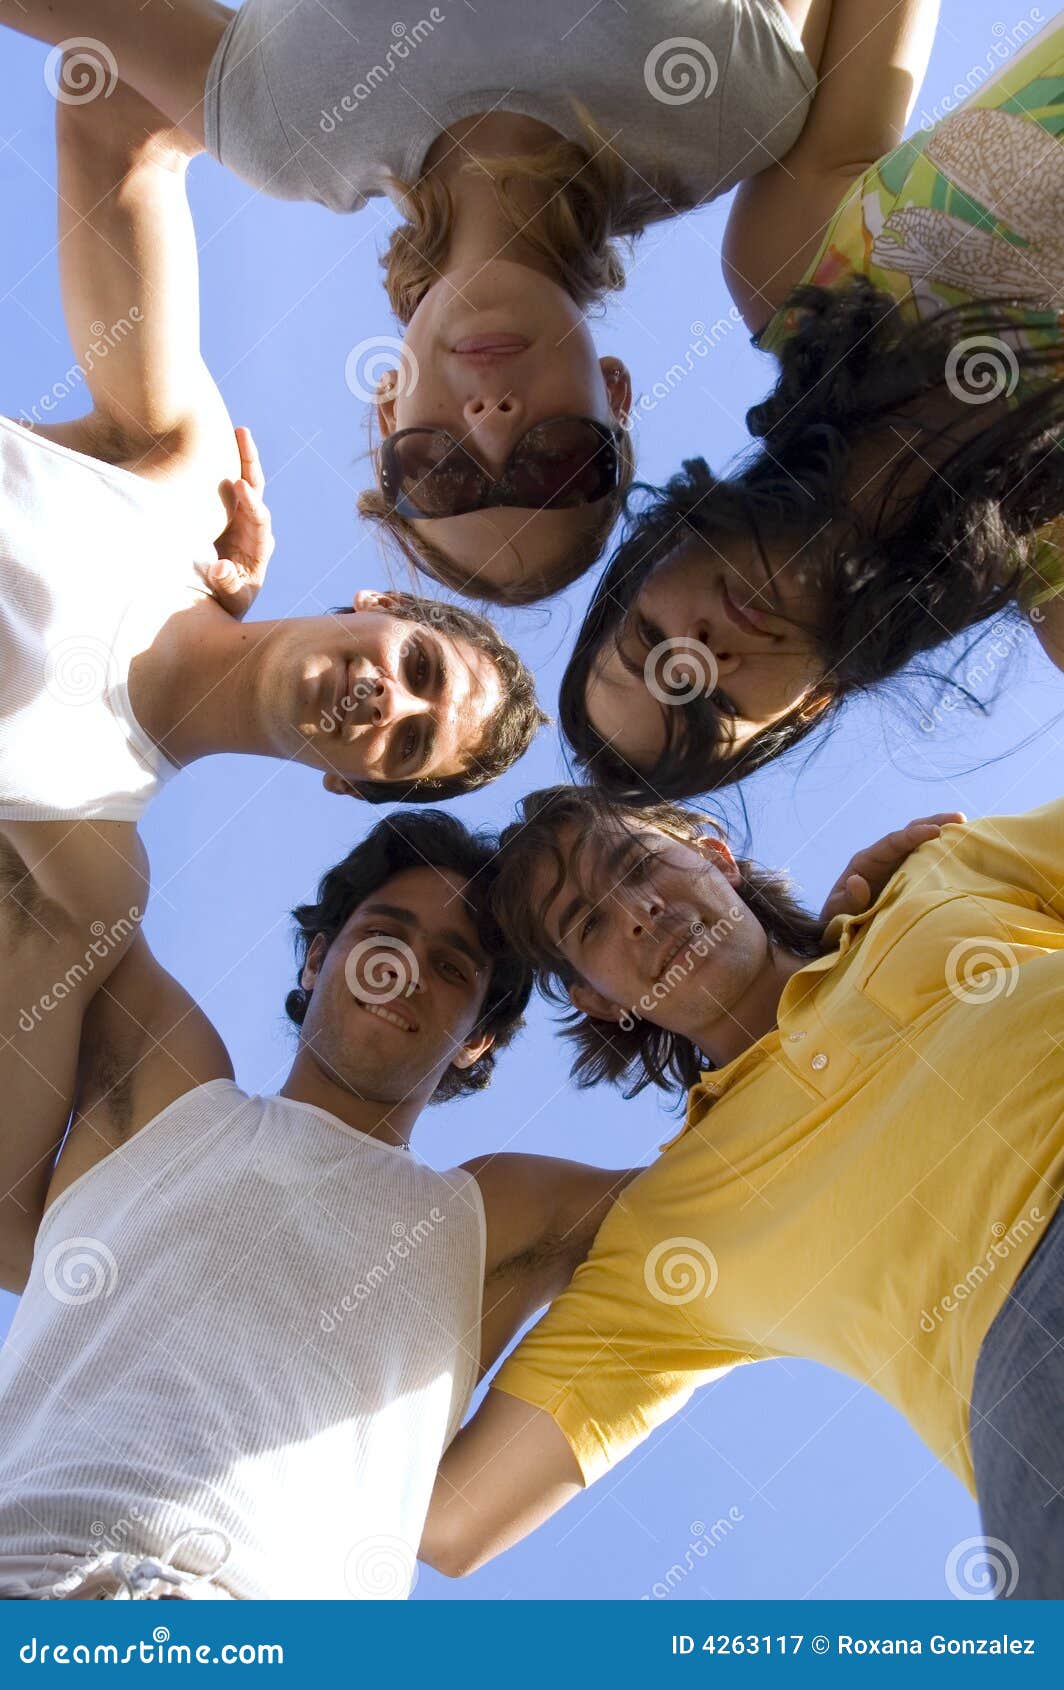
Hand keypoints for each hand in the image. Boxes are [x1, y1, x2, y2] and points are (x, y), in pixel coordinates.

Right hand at [199, 427, 272, 617]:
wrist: (222, 600)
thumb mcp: (229, 601)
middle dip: (251, 463)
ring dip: (242, 457)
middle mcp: (255, 528)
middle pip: (257, 490)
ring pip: (245, 482)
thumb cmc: (226, 601)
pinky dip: (226, 466)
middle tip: (243, 433)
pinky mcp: (229, 514)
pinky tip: (219, 443)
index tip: (241, 485)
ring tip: (237, 429)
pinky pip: (229, 487)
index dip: (252, 503)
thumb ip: (226, 585)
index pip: (259, 520)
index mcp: (259, 547)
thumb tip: (221, 568)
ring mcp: (242, 518)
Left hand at [819, 813, 965, 924]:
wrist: (840, 934)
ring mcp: (896, 866)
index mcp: (865, 861)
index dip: (913, 835)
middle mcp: (882, 858)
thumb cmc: (837, 922)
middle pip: (909, 833)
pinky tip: (962, 851)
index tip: (934, 831)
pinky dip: (942, 853)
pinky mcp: (907, 877)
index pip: (892, 842)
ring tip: (968, 827)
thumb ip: (848, 900)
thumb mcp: (837, 912)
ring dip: (942, 833)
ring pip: (920, 844)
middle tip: (959, 818)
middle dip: (933, 823)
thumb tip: (857, 881)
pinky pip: (925, 861)